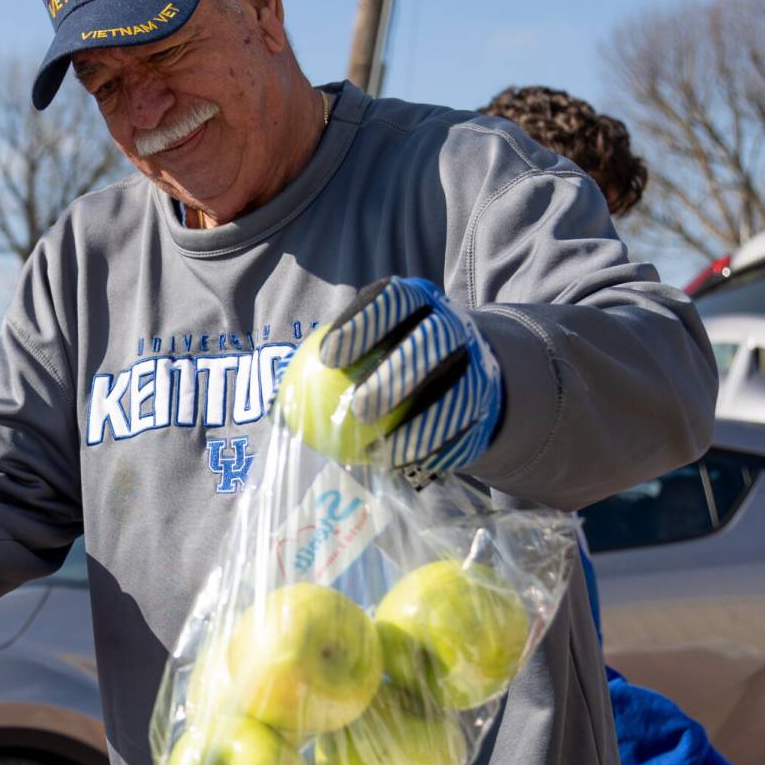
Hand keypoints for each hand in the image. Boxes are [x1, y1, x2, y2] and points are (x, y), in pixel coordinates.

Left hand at [317, 276, 503, 482]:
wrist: (460, 373)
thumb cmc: (387, 360)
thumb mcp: (364, 348)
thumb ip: (329, 367)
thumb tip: (275, 408)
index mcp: (418, 301)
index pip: (393, 299)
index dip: (363, 323)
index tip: (328, 357)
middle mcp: (453, 325)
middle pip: (432, 341)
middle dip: (396, 373)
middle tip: (359, 409)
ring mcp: (478, 363)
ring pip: (458, 390)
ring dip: (419, 424)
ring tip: (379, 450)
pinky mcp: (490, 405)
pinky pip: (466, 429)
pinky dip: (435, 449)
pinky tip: (401, 466)